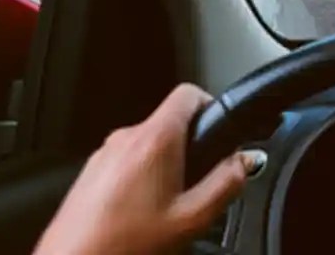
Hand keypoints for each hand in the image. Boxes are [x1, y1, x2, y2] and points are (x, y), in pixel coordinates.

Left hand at [34, 83, 261, 254]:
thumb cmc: (122, 246)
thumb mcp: (191, 219)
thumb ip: (226, 184)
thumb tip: (244, 163)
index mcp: (154, 140)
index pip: (189, 94)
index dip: (211, 107)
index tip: (219, 133)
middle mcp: (125, 138)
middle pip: (170, 123)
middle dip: (190, 150)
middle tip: (197, 186)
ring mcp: (104, 155)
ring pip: (149, 145)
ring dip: (165, 168)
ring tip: (166, 208)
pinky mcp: (91, 173)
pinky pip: (127, 163)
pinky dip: (141, 180)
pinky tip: (141, 215)